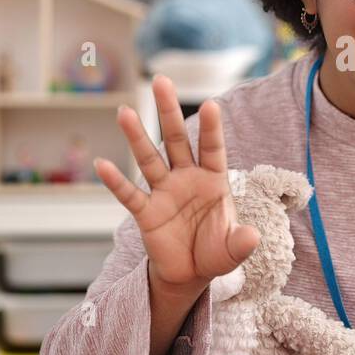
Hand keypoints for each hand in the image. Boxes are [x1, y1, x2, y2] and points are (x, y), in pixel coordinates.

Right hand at [94, 75, 259, 295]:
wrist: (191, 273)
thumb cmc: (216, 251)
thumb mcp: (234, 249)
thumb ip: (242, 242)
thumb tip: (252, 237)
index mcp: (213, 180)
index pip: (212, 148)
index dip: (211, 128)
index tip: (211, 104)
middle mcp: (187, 179)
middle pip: (177, 140)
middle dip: (169, 112)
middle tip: (161, 81)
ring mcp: (164, 192)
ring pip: (149, 159)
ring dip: (137, 137)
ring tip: (125, 112)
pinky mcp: (146, 213)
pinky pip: (129, 195)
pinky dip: (115, 181)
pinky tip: (102, 164)